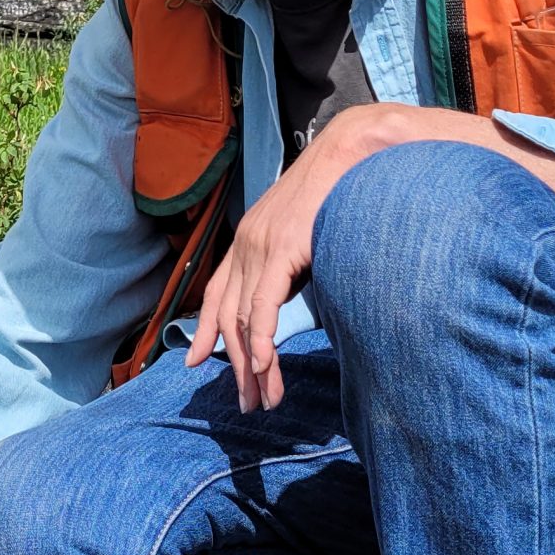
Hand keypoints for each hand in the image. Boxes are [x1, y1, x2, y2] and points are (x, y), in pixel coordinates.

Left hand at [185, 104, 421, 411]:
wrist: (357, 152)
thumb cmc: (343, 192)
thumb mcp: (310, 234)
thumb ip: (295, 264)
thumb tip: (297, 294)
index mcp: (251, 239)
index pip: (218, 294)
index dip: (206, 330)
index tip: (197, 362)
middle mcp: (247, 242)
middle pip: (228, 316)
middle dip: (235, 364)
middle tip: (248, 402)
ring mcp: (261, 245)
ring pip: (244, 319)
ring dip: (254, 366)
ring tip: (265, 398)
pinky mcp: (281, 248)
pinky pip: (263, 305)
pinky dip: (261, 340)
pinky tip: (264, 368)